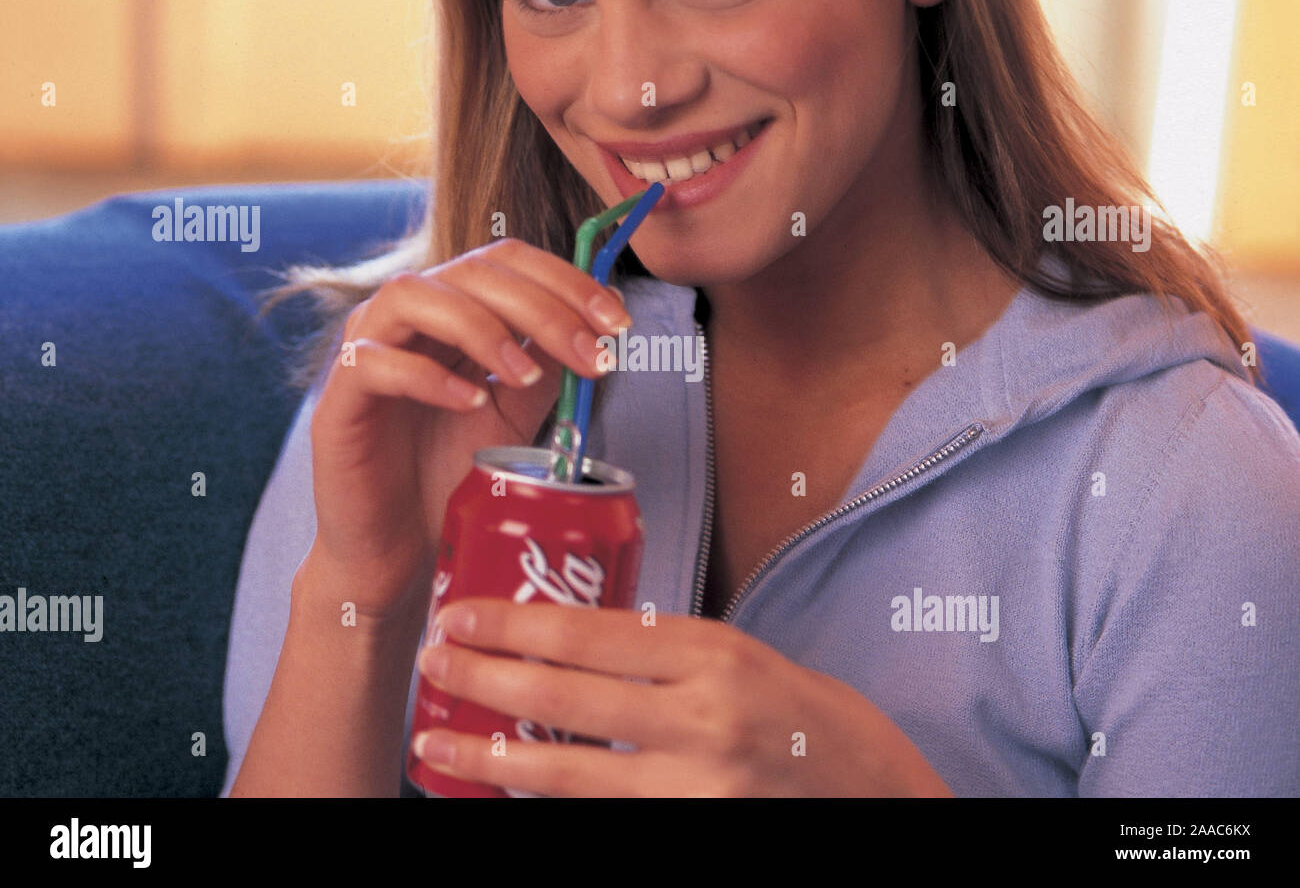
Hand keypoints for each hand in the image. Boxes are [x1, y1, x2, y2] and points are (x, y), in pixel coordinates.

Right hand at [304, 239, 630, 625]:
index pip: (506, 262)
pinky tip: (471, 401)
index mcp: (452, 311)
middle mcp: (406, 318)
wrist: (398, 548)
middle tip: (592, 353)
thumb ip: (546, 367)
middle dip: (543, 307)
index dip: (565, 280)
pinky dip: (427, 376)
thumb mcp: (514, 414)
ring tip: (527, 377)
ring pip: (413, 295)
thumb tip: (598, 327)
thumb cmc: (448, 475)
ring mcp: (365, 350)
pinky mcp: (337, 399)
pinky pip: (374, 362)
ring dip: (482, 327)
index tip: (618, 322)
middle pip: (471, 272)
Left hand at [409, 598, 954, 796]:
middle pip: (563, 698)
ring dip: (488, 753)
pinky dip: (541, 797)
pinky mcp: (687, 824)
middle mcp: (701, 718)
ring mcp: (694, 784)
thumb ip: (661, 649)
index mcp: (712, 653)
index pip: (588, 633)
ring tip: (434, 739)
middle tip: (434, 662)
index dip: (512, 623)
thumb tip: (569, 638)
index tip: (461, 613)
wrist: (869, 789)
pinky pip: (595, 813)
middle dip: (482, 678)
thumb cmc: (806, 713)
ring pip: (565, 773)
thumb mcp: (739, 653)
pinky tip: (500, 786)